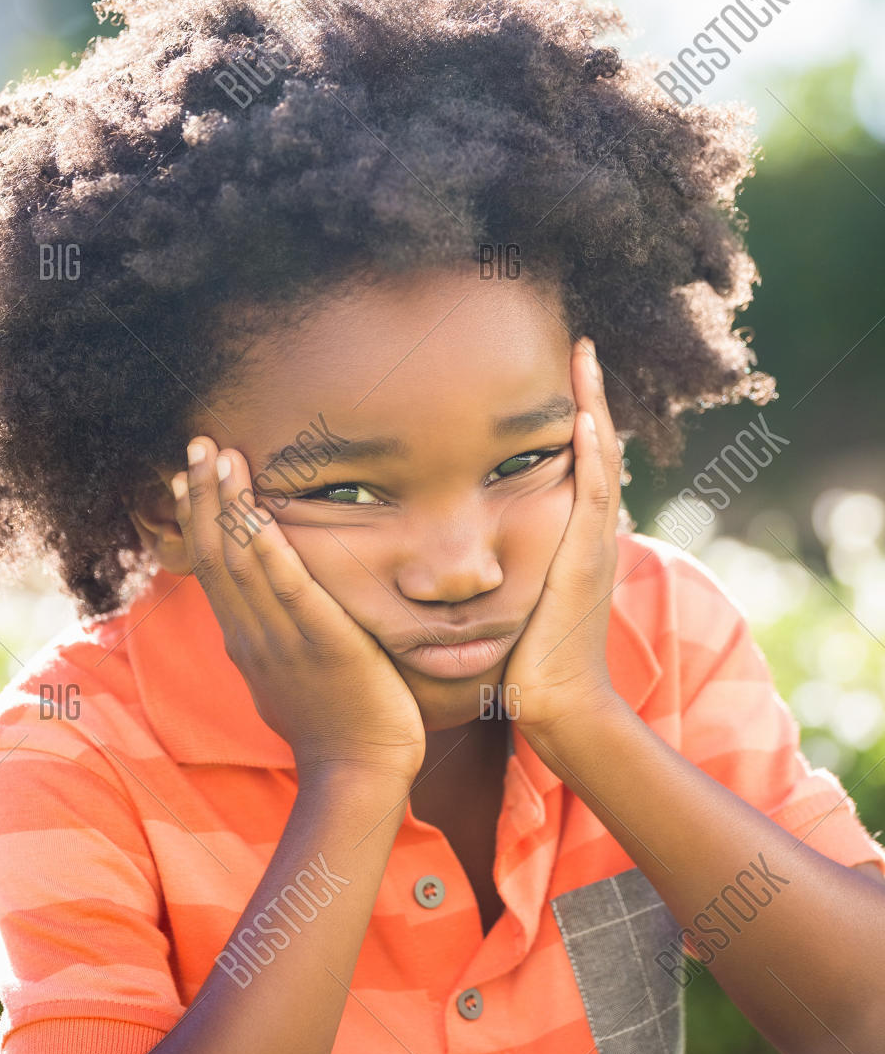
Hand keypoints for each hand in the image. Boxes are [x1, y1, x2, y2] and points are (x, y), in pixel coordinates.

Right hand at [171, 436, 425, 786]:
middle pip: (215, 554)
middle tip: (197, 445)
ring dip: (228, 505)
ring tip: (221, 457)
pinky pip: (289, 588)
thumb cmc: (335, 724)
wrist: (358, 773)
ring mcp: (282, 639)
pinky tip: (259, 514)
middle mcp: (252, 635)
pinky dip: (270, 549)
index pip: (210, 567)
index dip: (196, 517)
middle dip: (203, 496)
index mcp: (245, 640)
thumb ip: (274, 640)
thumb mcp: (288, 676)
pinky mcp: (321, 642)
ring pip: (242, 563)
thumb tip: (265, 617)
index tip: (185, 475)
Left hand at [506, 337, 623, 747]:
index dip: (573, 416)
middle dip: (590, 395)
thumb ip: (493, 570)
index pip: (577, 462)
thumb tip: (452, 554)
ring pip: (600, 460)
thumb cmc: (526, 664)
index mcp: (573, 538)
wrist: (558, 709)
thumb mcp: (510, 600)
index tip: (562, 373)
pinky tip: (583, 418)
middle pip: (596, 448)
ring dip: (594, 407)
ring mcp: (593, 545)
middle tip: (582, 345)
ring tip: (585, 358)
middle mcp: (590, 534)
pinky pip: (593, 497)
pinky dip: (592, 455)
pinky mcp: (586, 562)